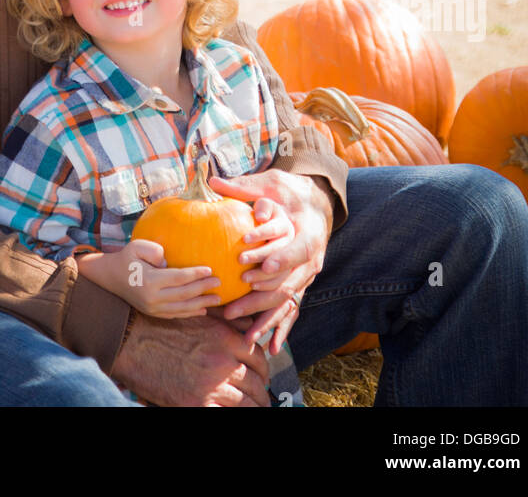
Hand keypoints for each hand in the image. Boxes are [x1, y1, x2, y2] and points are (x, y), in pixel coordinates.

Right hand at [85, 239, 222, 318]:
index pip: (178, 278)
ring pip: (181, 308)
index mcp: (150, 281)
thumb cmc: (126, 257)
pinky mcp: (152, 313)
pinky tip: (202, 310)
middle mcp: (152, 298)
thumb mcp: (137, 246)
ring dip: (201, 304)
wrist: (109, 276)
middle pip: (183, 295)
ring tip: (217, 299)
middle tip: (219, 283)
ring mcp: (152, 308)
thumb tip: (168, 262)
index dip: (195, 274)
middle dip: (203, 289)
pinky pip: (175, 315)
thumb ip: (154, 250)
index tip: (210, 269)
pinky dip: (190, 313)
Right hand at [111, 311, 270, 406]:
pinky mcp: (198, 403)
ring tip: (256, 407)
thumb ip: (226, 320)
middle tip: (260, 396)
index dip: (262, 368)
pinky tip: (233, 411)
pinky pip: (228, 412)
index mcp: (226, 339)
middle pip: (256, 380)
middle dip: (260, 390)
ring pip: (247, 401)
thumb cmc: (163, 324)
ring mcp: (213, 384)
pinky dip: (236, 412)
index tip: (260, 375)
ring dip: (254, 405)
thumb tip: (248, 324)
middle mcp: (224, 361)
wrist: (134, 341)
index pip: (258, 357)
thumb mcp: (198, 315)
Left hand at [210, 170, 332, 349]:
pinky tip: (271, 347)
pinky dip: (283, 328)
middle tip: (233, 309)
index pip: (296, 250)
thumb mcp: (272, 184)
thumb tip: (212, 180)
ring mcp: (308, 275)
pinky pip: (293, 310)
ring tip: (246, 336)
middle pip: (287, 283)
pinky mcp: (301, 284)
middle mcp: (312, 260)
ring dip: (266, 319)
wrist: (315, 202)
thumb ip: (245, 186)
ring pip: (287, 301)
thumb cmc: (291, 192)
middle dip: (260, 298)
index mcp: (309, 235)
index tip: (258, 270)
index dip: (278, 260)